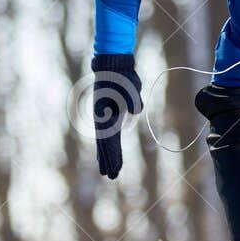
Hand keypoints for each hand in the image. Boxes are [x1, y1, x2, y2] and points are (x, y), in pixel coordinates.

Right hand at [88, 53, 143, 178]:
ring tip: (110, 172)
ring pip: (108, 141)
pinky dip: (112, 146)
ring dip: (109, 156)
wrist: (116, 65)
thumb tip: (136, 111)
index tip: (111, 167)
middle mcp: (104, 117)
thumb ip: (132, 99)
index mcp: (104, 113)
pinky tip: (113, 155)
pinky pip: (113, 134)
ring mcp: (108, 116)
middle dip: (108, 160)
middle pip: (106, 143)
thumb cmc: (122, 75)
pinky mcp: (115, 115)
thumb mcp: (130, 85)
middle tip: (110, 176)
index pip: (107, 139)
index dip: (109, 154)